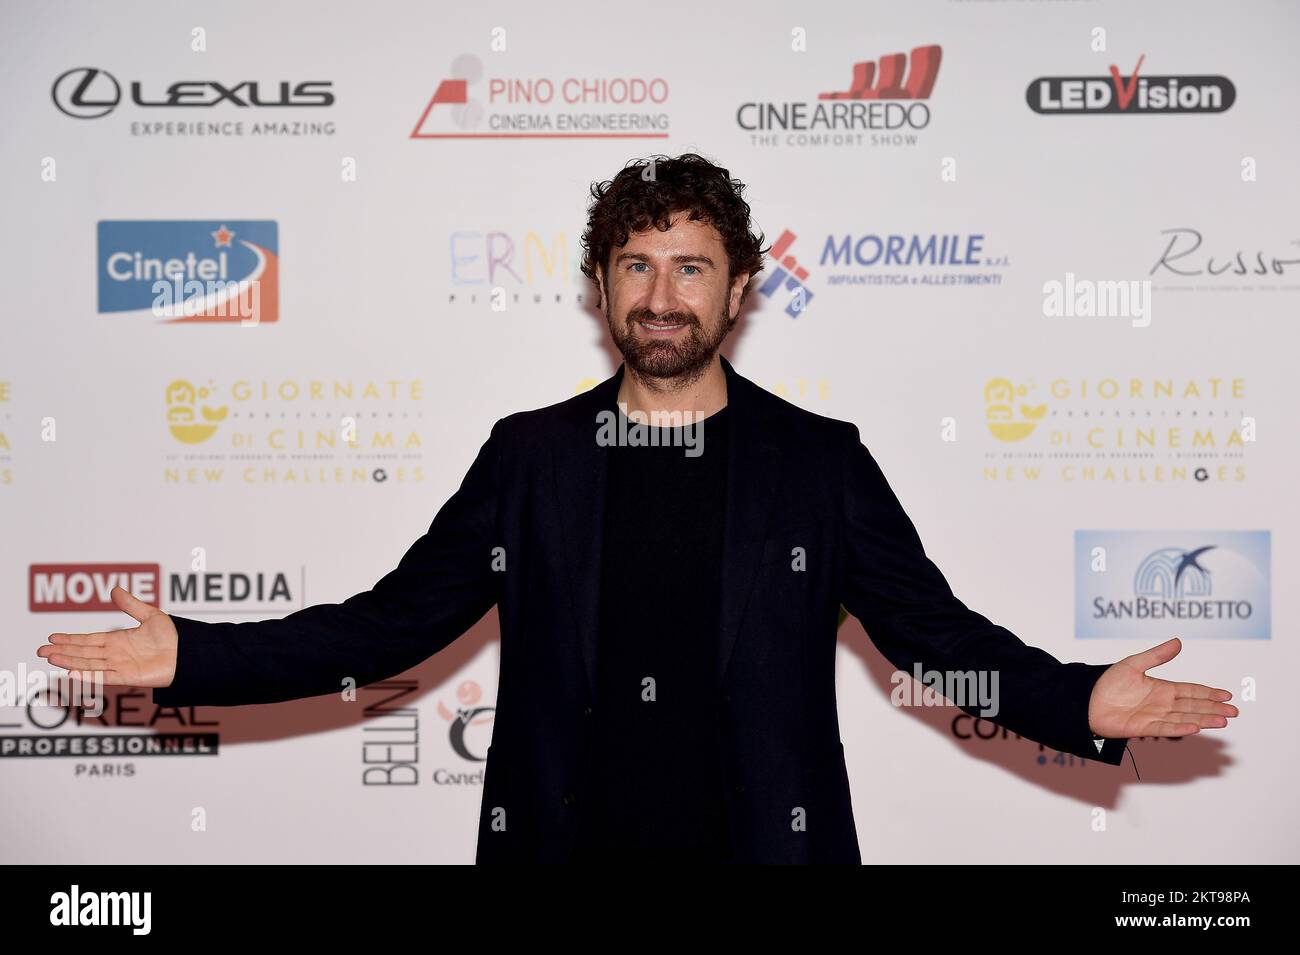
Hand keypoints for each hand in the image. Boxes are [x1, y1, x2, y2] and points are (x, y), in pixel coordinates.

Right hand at [37, 585, 178, 687]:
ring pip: (89, 664)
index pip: (89, 640)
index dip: (70, 639)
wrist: (189, 652)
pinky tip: (73, 672)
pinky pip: (105, 676)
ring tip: (51, 658)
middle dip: (62, 651)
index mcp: (119, 640)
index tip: (52, 638)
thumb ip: (131, 605)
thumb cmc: (174, 636)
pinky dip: (89, 675)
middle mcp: (116, 654)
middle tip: (40, 650)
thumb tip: (114, 589)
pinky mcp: (129, 677)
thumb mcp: (151, 615)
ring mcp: (121, 666)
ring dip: (70, 661)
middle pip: (84, 652)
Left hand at [1088, 637, 1237, 738]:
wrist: (1087, 699)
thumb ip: (1156, 655)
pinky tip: (1195, 727)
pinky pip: (1165, 728)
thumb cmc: (1107, 682)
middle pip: (1193, 706)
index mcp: (1162, 689)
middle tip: (1234, 711)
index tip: (1227, 694)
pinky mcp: (1142, 728)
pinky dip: (1180, 728)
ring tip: (1222, 720)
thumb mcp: (1134, 664)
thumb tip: (1178, 642)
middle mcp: (1161, 704)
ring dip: (1203, 719)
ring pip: (1184, 718)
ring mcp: (1154, 716)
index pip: (1191, 691)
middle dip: (1213, 708)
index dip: (1209, 693)